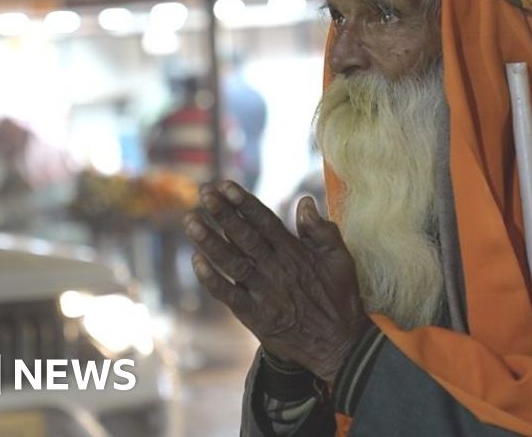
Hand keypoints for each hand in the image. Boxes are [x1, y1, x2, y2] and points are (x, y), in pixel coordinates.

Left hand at [185, 181, 368, 382]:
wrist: (339, 345)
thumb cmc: (339, 298)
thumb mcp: (340, 259)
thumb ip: (321, 230)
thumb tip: (304, 201)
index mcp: (295, 253)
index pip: (265, 221)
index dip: (244, 202)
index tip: (225, 186)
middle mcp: (276, 269)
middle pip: (244, 236)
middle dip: (222, 213)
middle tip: (203, 193)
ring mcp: (264, 293)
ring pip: (231, 262)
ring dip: (210, 241)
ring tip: (191, 221)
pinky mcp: (255, 316)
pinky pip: (229, 295)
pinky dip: (212, 279)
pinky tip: (196, 261)